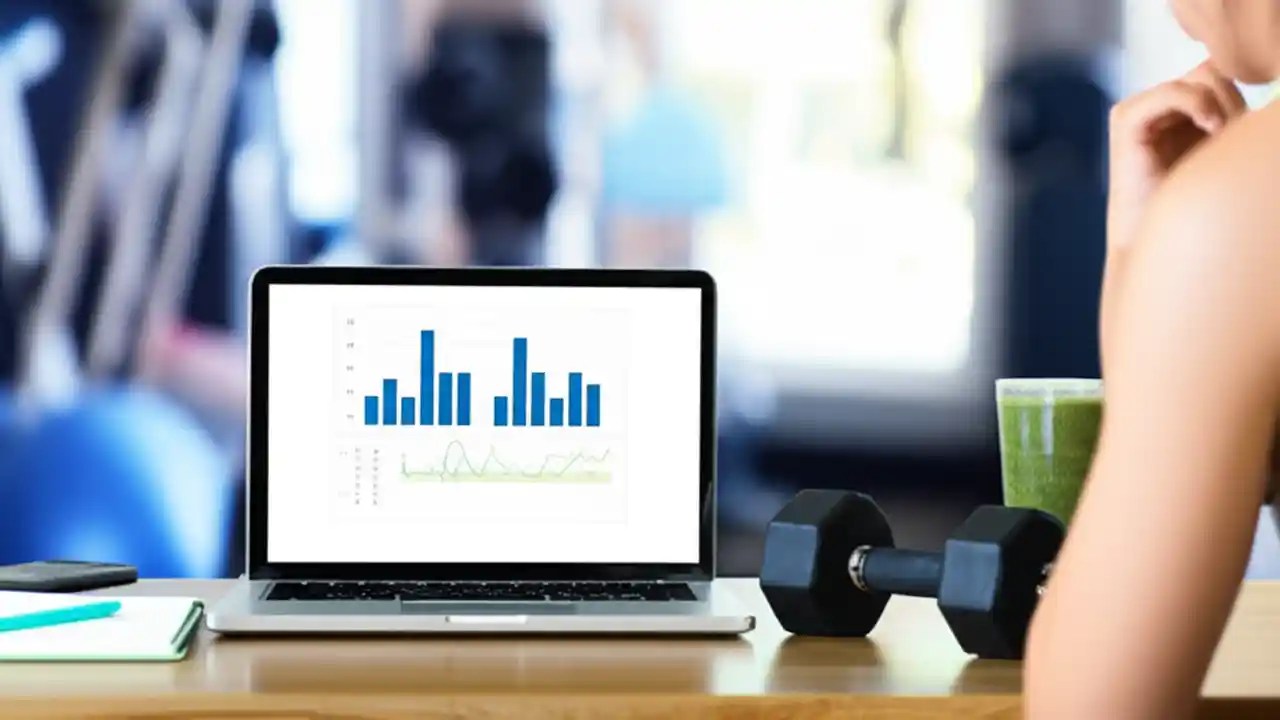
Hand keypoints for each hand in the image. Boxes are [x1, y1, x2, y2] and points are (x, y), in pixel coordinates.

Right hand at [1107, 61, 1246, 251]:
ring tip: (1221, 139)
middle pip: (1213, 71)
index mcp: (1176, 109)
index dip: (1240, 91)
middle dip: (1234, 100)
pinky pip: (1174, 91)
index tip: (1243, 127)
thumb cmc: (1198, 202)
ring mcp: (1138, 109)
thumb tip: (1269, 83)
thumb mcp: (1226, 148)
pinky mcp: (1126, 120)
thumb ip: (1236, 116)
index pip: (1220, 73)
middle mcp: (1155, 104)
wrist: (1159, 238)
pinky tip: (1211, 129)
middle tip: (1233, 138)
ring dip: (1222, 105)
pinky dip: (1198, 104)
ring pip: (1200, 78)